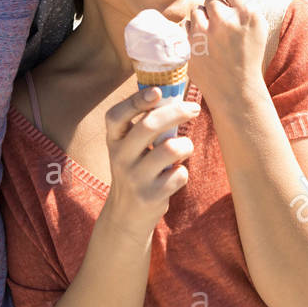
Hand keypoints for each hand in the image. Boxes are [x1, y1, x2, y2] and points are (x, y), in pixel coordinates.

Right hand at [99, 87, 197, 242]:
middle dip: (177, 112)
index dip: (136, 100)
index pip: (117, 115)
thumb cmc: (135, 170)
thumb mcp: (128, 148)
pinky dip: (183, 172)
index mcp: (113, 140)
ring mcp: (134, 178)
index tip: (158, 90)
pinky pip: (179, 174)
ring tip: (184, 149)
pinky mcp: (150, 196)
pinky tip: (174, 176)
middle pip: (149, 126)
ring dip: (186, 145)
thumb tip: (173, 93)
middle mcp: (120, 157)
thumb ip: (144, 125)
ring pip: (170, 148)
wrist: (125, 216)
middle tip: (194, 108)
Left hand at [186, 0, 268, 105]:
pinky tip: (204, 45)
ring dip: (203, 20)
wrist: (236, 89)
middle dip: (214, 9)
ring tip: (213, 36)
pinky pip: (186, 29)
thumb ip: (243, 5)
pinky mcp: (190, 48)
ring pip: (196, 13)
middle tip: (221, 23)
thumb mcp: (258, 28)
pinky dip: (193, 34)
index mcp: (245, 14)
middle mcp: (224, 22)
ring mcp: (204, 36)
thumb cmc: (248, 56)